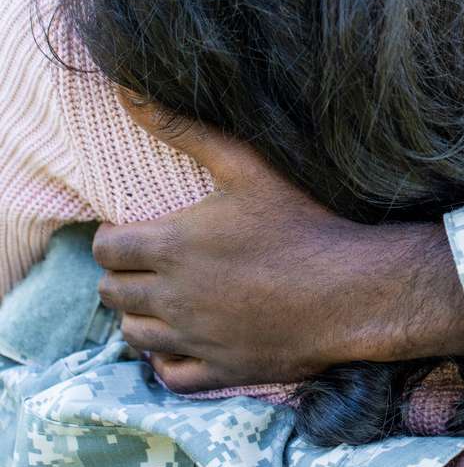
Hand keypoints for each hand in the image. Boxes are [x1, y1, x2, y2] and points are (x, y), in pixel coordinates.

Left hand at [93, 97, 463, 389]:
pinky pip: (168, 374)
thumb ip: (184, 129)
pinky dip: (166, 358)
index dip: (114, 238)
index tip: (135, 232)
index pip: (105, 248)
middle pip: (112, 293)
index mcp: (171, 247)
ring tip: (165, 297)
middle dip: (123, 275)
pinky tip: (184, 338)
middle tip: (152, 262)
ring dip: (140, 315)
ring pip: (133, 336)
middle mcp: (172, 298)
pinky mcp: (220, 370)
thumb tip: (128, 92)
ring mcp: (195, 339)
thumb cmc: (302, 221)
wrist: (354, 288)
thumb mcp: (246, 165)